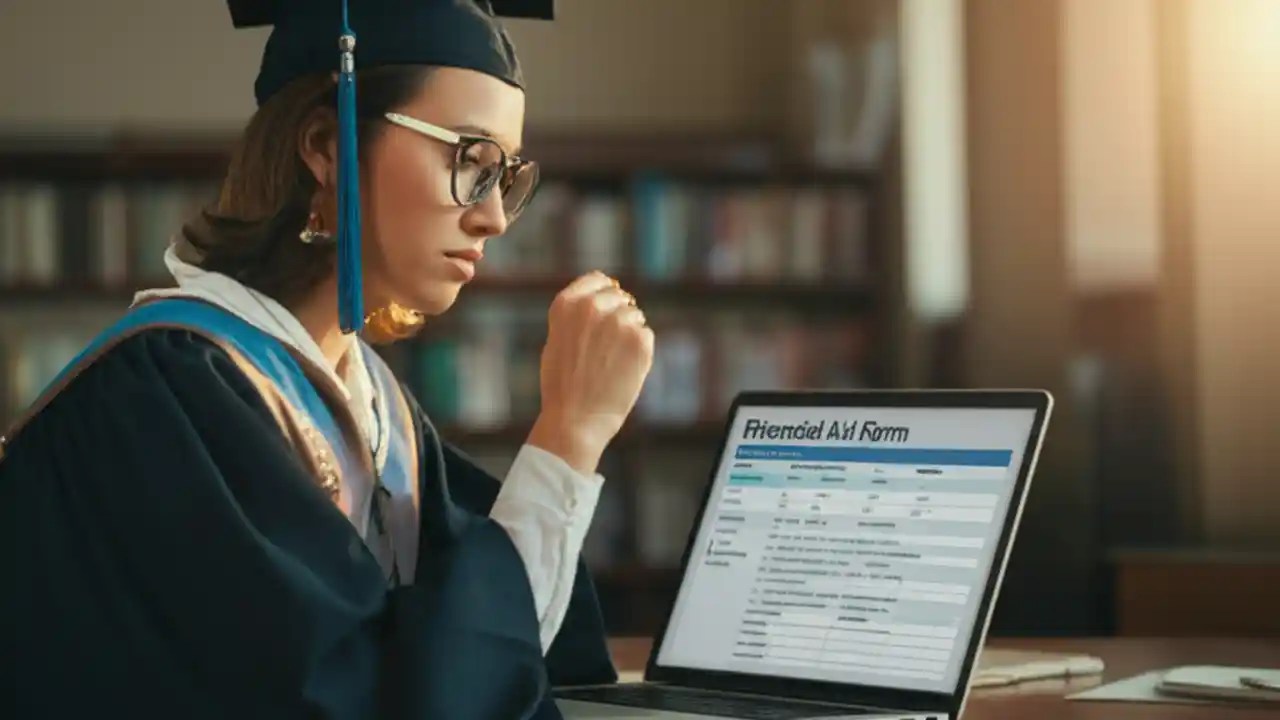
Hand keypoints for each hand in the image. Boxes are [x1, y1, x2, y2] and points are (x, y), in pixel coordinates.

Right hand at [527, 271, 654, 474]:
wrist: (576, 419)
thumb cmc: (563, 385)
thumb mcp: (557, 340)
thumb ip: (577, 316)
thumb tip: (601, 296)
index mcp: (567, 303)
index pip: (597, 280)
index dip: (603, 295)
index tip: (602, 314)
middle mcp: (593, 306)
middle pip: (619, 296)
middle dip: (616, 315)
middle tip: (605, 349)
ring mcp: (619, 321)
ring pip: (634, 316)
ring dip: (628, 334)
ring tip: (610, 362)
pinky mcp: (640, 339)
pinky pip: (646, 335)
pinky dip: (639, 351)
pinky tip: (622, 370)